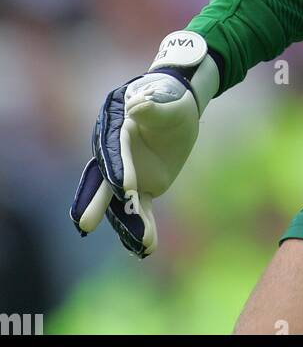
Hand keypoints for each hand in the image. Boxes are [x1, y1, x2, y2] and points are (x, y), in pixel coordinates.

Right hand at [70, 31, 219, 257]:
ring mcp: (125, 173)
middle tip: (84, 224)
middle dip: (96, 203)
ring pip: (120, 202)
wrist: (174, 103)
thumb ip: (152, 108)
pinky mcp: (141, 186)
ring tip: (141, 244)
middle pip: (103, 181)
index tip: (124, 186)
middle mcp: (113, 155)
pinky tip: (147, 248)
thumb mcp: (167, 100)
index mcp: (113, 129)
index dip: (117, 169)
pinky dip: (142, 226)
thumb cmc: (169, 97)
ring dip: (128, 223)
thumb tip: (138, 108)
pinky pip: (139, 208)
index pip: (113, 152)